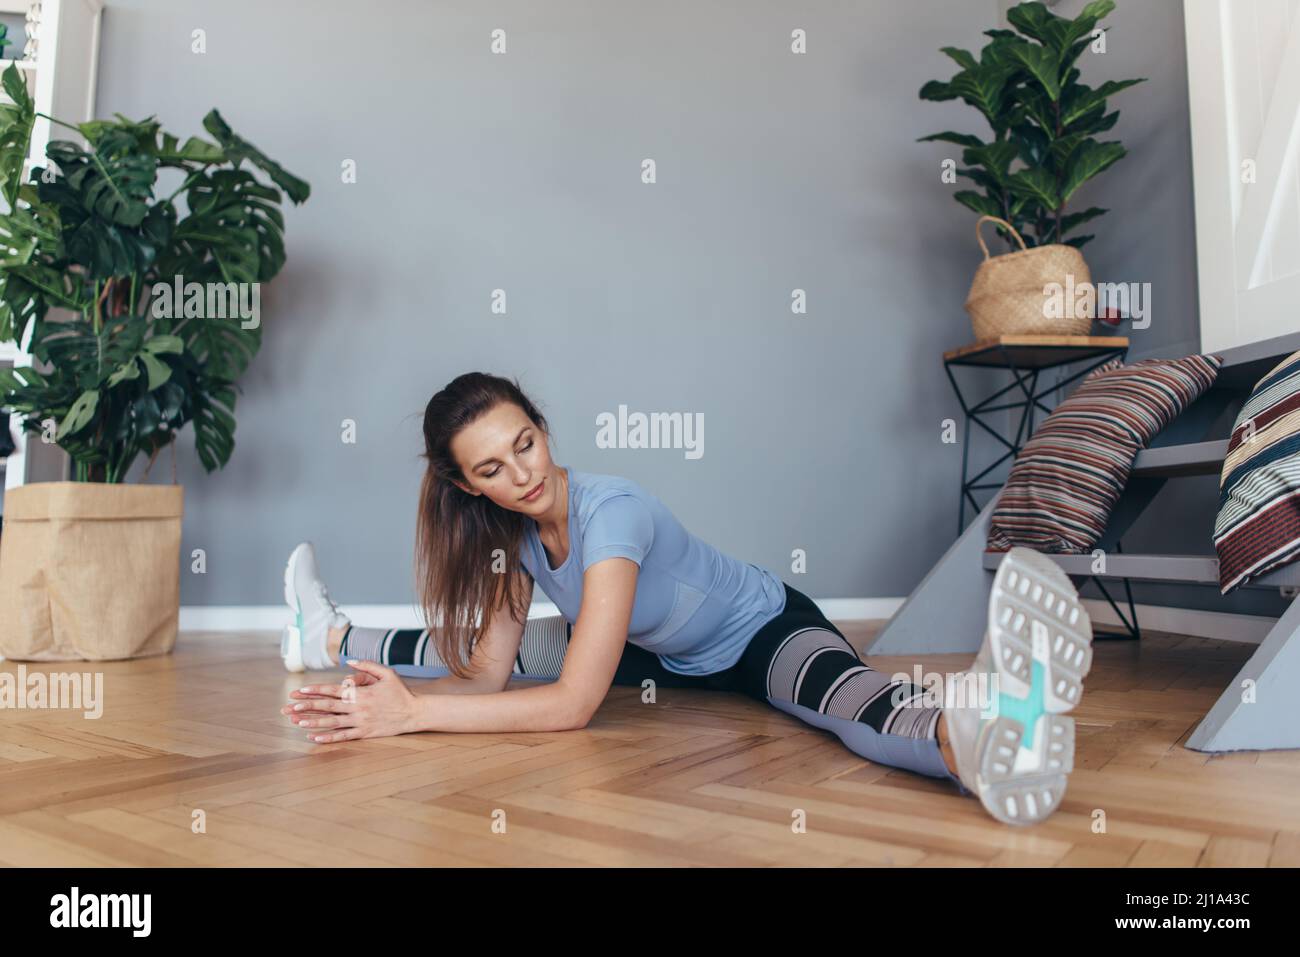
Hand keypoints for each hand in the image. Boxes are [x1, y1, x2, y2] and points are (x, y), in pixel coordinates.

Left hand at [280, 660, 419, 741]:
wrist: (414, 712)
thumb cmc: (400, 692)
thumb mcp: (387, 673)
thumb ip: (367, 665)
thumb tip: (349, 660)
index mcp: (360, 692)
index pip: (333, 690)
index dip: (315, 691)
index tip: (299, 691)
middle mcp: (358, 707)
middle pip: (328, 706)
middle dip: (307, 706)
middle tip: (290, 707)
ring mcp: (360, 721)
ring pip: (332, 722)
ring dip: (313, 722)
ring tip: (296, 722)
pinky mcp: (365, 733)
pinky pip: (344, 736)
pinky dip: (328, 737)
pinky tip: (315, 738)